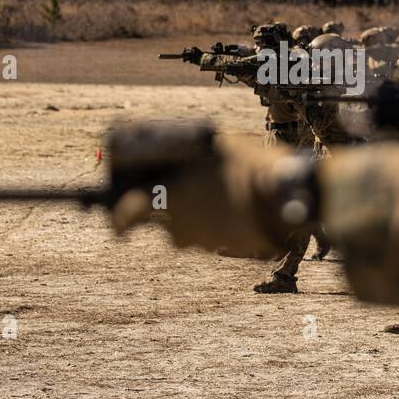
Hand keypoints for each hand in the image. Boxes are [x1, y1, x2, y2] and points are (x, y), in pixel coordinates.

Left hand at [108, 134, 305, 257]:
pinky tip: (233, 207)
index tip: (118, 224)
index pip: (127, 214)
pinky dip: (216, 225)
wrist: (281, 196)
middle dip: (166, 212)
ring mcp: (203, 241)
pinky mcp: (225, 249)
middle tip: (180, 196)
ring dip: (195, 216)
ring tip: (217, 193)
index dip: (119, 219)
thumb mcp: (211, 149)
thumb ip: (188, 158)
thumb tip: (177, 157)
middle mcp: (179, 226)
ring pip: (188, 231)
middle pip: (161, 225)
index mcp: (166, 199)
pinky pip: (211, 237)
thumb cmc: (243, 166)